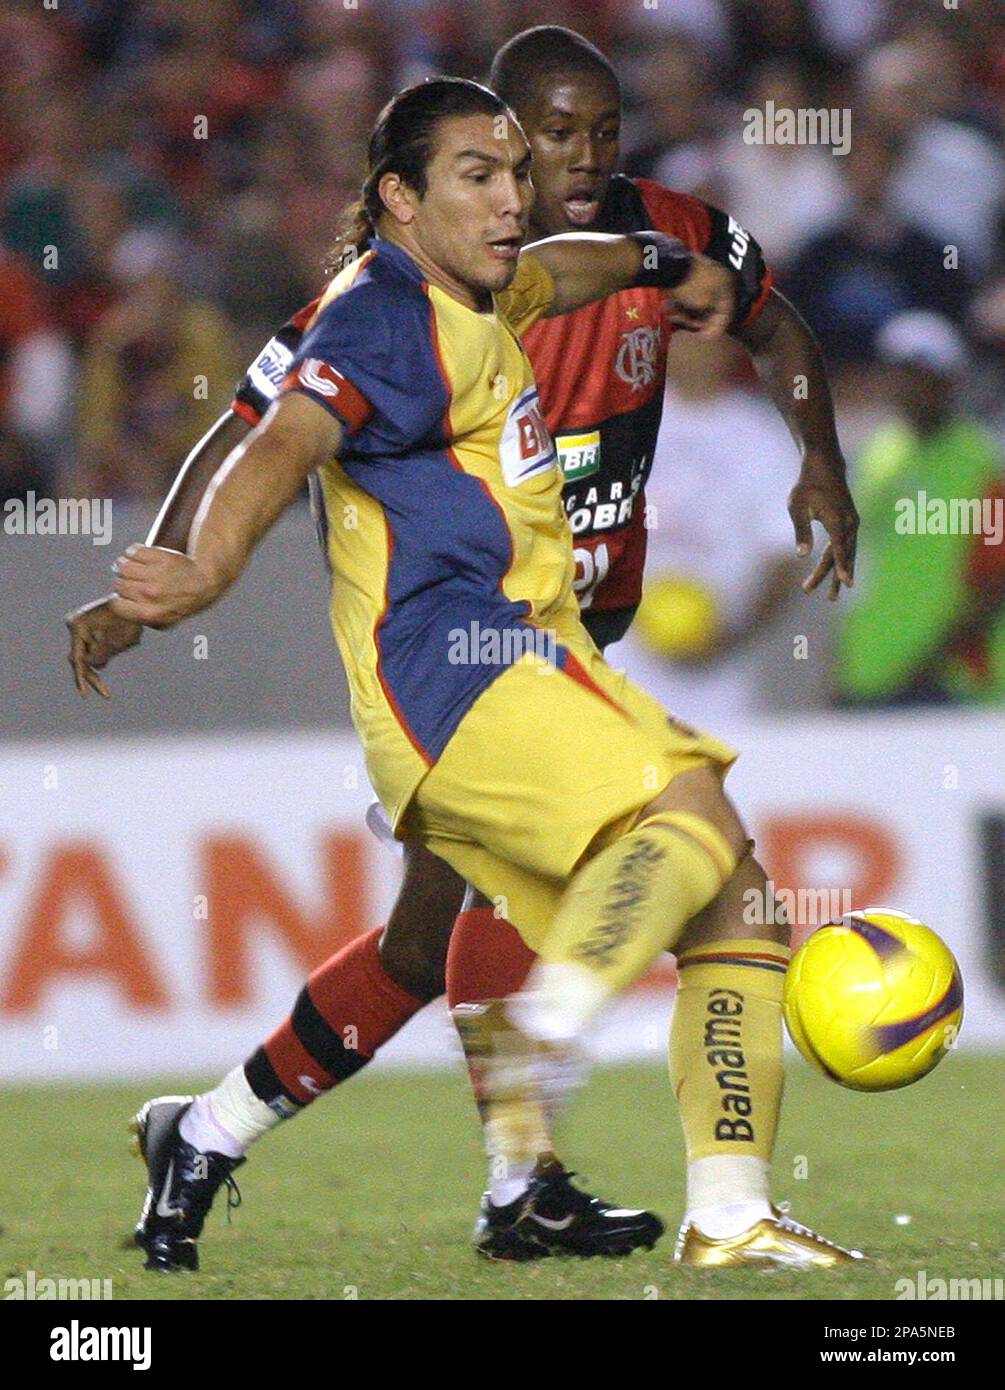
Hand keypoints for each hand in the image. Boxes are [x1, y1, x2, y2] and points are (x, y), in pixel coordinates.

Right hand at [65, 596, 141, 697]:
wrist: (140, 601)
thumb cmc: (129, 619)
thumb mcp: (117, 640)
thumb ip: (102, 654)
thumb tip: (92, 665)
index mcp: (78, 626)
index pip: (77, 658)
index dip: (82, 678)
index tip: (86, 695)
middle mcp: (78, 626)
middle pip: (84, 658)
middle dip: (99, 669)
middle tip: (107, 693)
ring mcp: (86, 628)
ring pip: (96, 654)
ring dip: (113, 653)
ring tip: (129, 637)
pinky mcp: (96, 630)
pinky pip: (103, 648)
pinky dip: (116, 647)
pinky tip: (129, 636)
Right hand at [109, 544, 219, 627]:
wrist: (205, 581)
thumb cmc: (185, 602)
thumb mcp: (165, 621)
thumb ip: (141, 619)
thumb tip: (119, 608)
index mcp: (150, 613)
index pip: (116, 605)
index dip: (119, 600)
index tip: (125, 597)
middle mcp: (150, 594)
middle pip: (118, 584)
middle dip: (124, 582)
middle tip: (136, 581)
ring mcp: (155, 575)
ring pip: (122, 566)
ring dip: (127, 565)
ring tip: (138, 568)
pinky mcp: (159, 557)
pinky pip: (133, 551)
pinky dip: (136, 552)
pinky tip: (145, 557)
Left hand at [667, 255, 734, 337]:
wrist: (669, 264)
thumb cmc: (691, 286)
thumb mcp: (704, 304)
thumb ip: (710, 317)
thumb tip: (708, 324)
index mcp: (726, 283)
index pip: (727, 310)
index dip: (717, 327)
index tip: (706, 337)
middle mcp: (717, 278)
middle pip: (709, 306)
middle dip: (696, 320)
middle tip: (686, 326)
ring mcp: (702, 275)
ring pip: (695, 301)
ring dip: (684, 312)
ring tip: (672, 316)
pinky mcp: (687, 274)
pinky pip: (686, 293)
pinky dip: (678, 303)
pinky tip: (667, 308)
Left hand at [788, 453, 858, 599]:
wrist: (825, 466)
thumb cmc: (807, 485)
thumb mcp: (797, 506)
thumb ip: (800, 530)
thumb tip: (801, 555)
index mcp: (836, 519)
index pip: (840, 548)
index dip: (842, 567)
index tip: (846, 583)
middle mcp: (849, 522)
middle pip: (842, 555)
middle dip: (834, 577)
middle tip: (828, 599)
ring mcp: (852, 522)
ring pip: (847, 553)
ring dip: (839, 572)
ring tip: (831, 593)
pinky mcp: (850, 522)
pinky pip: (847, 546)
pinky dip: (842, 561)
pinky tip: (834, 573)